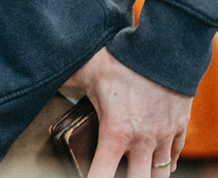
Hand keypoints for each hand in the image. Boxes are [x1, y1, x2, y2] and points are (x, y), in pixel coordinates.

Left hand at [64, 47, 193, 177]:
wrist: (166, 51)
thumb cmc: (124, 61)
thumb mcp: (88, 70)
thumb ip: (66, 79)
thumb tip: (38, 74)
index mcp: (116, 132)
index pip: (102, 174)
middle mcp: (142, 141)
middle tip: (114, 173)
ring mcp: (163, 136)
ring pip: (160, 174)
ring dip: (147, 176)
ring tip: (134, 172)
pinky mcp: (179, 128)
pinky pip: (174, 156)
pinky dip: (165, 164)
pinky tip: (156, 165)